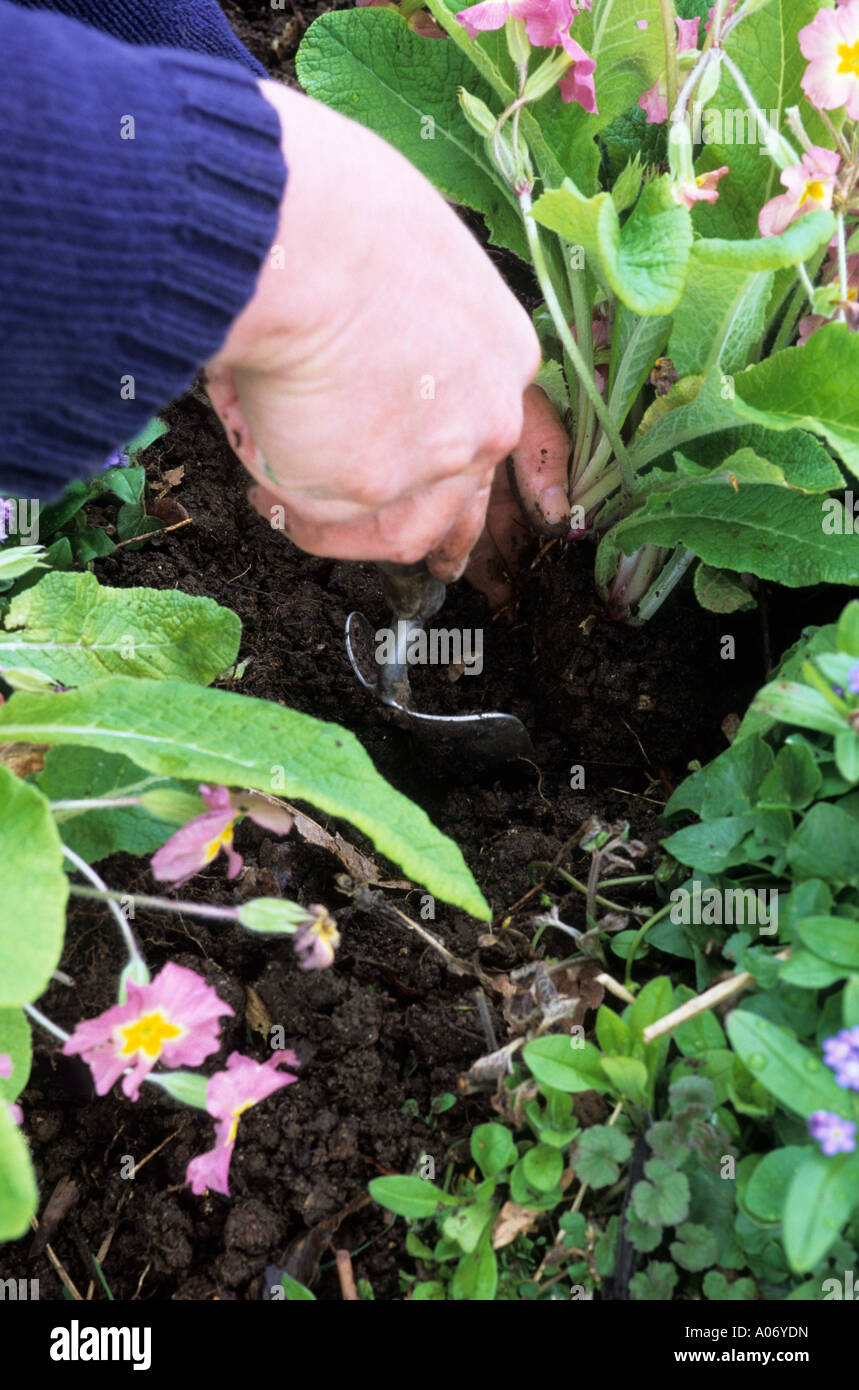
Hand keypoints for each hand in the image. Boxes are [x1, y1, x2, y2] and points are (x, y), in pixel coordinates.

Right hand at [204, 82, 567, 581]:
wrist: (297, 227)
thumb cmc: (335, 211)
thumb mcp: (404, 262)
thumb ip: (404, 331)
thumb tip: (355, 366)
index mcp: (503, 352)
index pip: (495, 440)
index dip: (464, 483)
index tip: (466, 517)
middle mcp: (486, 416)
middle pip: (454, 505)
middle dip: (420, 534)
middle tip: (394, 548)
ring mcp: (434, 459)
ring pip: (390, 529)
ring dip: (333, 522)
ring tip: (274, 485)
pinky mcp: (369, 485)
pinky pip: (320, 515)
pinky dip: (279, 494)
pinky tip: (248, 455)